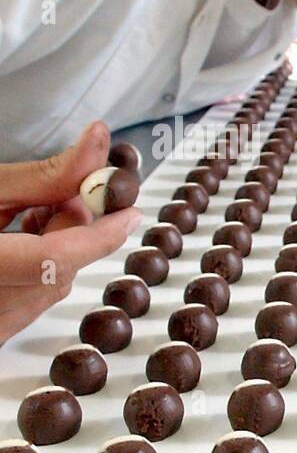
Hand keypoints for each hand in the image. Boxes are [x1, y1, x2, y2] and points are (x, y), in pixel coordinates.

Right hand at [0, 122, 142, 344]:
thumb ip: (40, 176)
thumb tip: (97, 147)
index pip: (51, 260)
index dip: (98, 235)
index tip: (129, 210)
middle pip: (54, 274)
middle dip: (71, 232)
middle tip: (60, 194)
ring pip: (44, 291)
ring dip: (53, 251)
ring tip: (23, 215)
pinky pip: (23, 305)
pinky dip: (32, 272)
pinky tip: (11, 242)